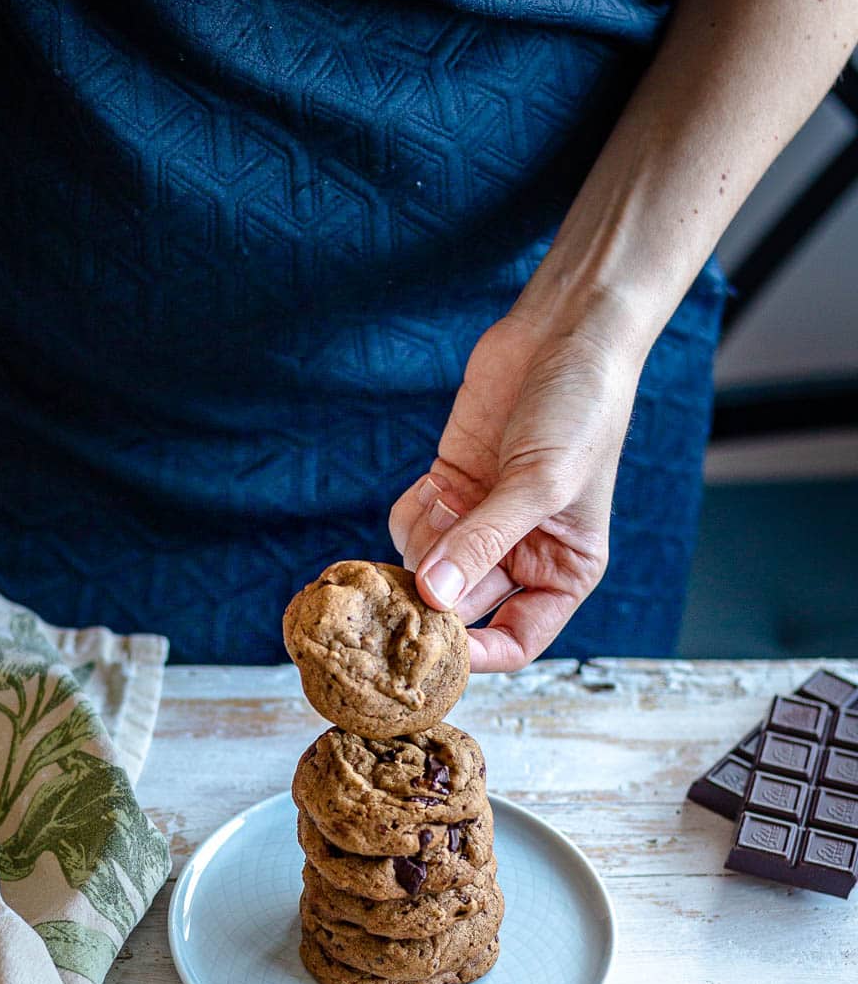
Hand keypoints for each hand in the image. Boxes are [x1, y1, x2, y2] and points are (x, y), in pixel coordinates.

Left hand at [388, 295, 646, 670]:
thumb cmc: (581, 408)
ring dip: (421, 549)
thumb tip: (435, 595)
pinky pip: (411, 528)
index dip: (476, 653)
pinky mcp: (449, 488)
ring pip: (428, 570)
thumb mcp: (540, 482)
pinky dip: (410, 516)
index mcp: (562, 572)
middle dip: (432, 598)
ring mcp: (479, 523)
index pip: (515, 641)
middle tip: (401, 591)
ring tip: (441, 508)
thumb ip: (484, 541)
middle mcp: (520, 555)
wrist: (567, 331)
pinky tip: (431, 485)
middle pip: (461, 608)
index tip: (436, 648)